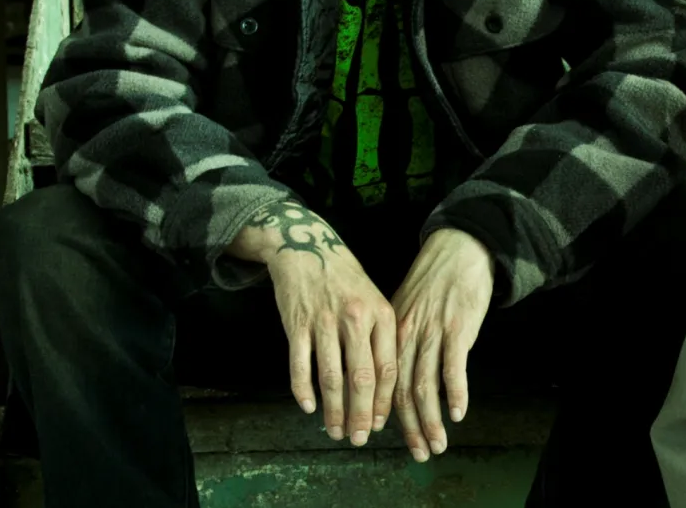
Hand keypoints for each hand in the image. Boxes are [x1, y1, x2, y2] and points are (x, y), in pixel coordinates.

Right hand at [229, 202, 397, 445]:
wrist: (308, 246)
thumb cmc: (347, 280)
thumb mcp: (375, 299)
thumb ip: (381, 337)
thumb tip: (385, 385)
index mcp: (382, 314)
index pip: (388, 367)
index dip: (384, 401)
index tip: (380, 424)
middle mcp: (356, 319)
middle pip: (361, 378)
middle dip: (360, 415)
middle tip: (358, 439)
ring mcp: (325, 322)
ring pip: (332, 378)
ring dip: (333, 410)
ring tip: (334, 430)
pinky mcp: (297, 325)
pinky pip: (300, 365)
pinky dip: (304, 390)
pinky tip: (309, 407)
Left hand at [390, 228, 495, 461]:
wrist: (459, 247)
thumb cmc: (435, 277)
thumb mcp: (406, 304)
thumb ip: (398, 334)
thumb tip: (392, 366)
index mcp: (390, 331)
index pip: (380, 380)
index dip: (382, 411)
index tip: (384, 435)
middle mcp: (406, 335)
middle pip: (401, 391)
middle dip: (408, 428)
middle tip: (418, 453)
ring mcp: (431, 332)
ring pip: (425, 386)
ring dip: (430, 420)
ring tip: (437, 444)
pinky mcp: (457, 328)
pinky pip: (453, 368)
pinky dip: (454, 394)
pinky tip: (456, 413)